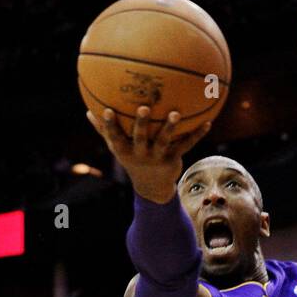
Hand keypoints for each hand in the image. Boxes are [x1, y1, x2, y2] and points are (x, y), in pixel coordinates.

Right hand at [85, 106, 211, 203]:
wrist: (152, 188)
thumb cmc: (133, 160)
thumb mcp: (117, 148)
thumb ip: (104, 131)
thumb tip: (88, 112)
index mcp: (125, 150)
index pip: (115, 137)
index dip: (110, 125)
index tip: (106, 110)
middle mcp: (141, 154)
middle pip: (140, 138)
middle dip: (141, 123)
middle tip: (144, 107)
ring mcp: (158, 157)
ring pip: (164, 141)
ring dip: (169, 127)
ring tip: (175, 113)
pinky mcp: (173, 160)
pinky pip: (186, 145)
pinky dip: (197, 134)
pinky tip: (208, 123)